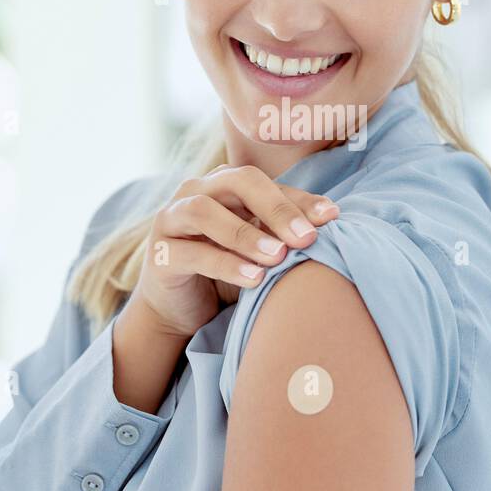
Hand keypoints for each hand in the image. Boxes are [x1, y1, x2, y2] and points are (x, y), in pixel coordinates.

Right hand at [127, 164, 339, 340]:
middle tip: (306, 237)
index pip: (268, 183)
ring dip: (245, 234)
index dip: (300, 199)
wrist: (180, 307)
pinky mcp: (158, 253)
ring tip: (278, 257)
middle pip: (237, 182)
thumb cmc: (227, 269)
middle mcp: (196, 191)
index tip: (332, 217)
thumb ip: (284, 231)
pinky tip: (253, 278)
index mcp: (225, 184)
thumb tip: (331, 218)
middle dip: (276, 208)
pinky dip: (225, 264)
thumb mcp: (259, 248)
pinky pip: (191, 252)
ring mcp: (172, 218)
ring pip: (205, 211)